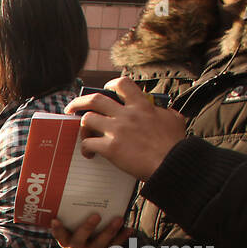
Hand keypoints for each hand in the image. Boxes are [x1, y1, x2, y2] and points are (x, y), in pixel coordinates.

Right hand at [50, 214, 129, 247]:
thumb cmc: (77, 231)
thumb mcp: (72, 226)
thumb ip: (71, 214)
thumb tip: (74, 186)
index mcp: (66, 241)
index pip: (59, 235)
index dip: (57, 229)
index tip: (54, 220)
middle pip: (80, 240)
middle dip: (88, 228)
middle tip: (96, 215)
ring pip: (100, 244)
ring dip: (110, 231)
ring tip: (119, 219)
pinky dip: (122, 238)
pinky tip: (129, 229)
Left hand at [64, 77, 186, 180]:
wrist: (171, 163)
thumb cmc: (175, 145)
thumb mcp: (174, 120)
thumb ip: (165, 112)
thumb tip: (164, 111)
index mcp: (142, 105)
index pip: (122, 84)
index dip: (110, 85)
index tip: (104, 90)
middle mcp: (126, 114)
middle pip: (95, 99)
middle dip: (79, 102)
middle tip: (71, 109)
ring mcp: (117, 130)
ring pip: (87, 119)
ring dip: (82, 128)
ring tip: (85, 136)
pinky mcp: (111, 148)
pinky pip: (88, 143)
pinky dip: (85, 148)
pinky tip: (90, 154)